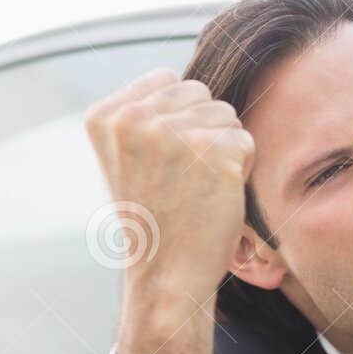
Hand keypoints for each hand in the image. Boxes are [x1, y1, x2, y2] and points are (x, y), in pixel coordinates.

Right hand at [84, 68, 254, 353]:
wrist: (167, 274)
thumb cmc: (156, 217)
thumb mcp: (127, 157)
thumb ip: (145, 114)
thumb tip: (184, 79)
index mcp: (105, 115)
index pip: (167, 80)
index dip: (178, 119)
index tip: (164, 162)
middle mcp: (136, 118)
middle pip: (199, 94)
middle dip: (202, 131)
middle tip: (184, 179)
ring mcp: (176, 132)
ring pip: (226, 115)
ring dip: (223, 149)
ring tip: (198, 186)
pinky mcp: (216, 150)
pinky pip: (246, 139)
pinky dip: (242, 167)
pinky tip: (217, 194)